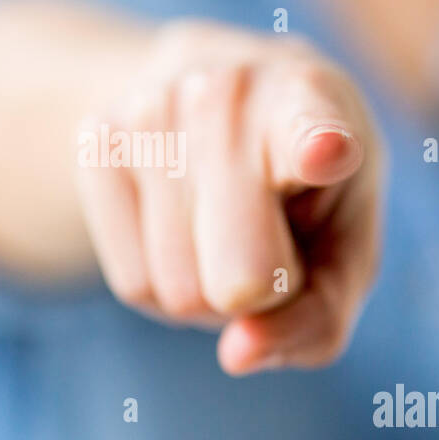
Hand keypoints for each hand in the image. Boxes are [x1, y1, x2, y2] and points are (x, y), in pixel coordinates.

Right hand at [74, 19, 384, 375]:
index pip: (311, 133)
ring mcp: (151, 109)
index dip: (319, 147)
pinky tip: (178, 224)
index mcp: (313, 102)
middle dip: (259, 295)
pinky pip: (134, 284)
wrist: (208, 84)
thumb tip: (236, 355)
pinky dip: (162, 284)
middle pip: (239, 281)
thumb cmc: (302, 188)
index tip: (327, 150)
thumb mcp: (344, 245)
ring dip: (206, 293)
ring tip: (221, 223)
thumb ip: (318, 316)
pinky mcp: (94, 140)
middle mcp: (228, 93)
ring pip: (178, 293)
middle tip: (271, 237)